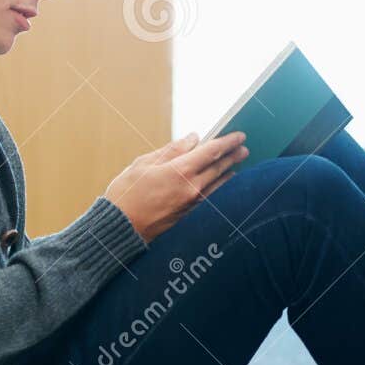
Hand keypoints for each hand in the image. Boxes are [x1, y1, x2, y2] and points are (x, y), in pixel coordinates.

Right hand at [103, 131, 248, 243]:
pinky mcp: (189, 215)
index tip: (239, 136)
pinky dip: (219, 186)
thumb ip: (172, 150)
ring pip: (218, 184)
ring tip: (236, 164)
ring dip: (229, 172)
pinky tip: (222, 183)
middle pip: (219, 168)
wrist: (121, 228)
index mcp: (180, 171)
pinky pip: (211, 196)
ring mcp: (192, 204)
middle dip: (233, 156)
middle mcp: (192, 188)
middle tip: (243, 148)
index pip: (212, 152)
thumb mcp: (144, 164)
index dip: (228, 142)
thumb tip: (192, 139)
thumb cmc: (126, 194)